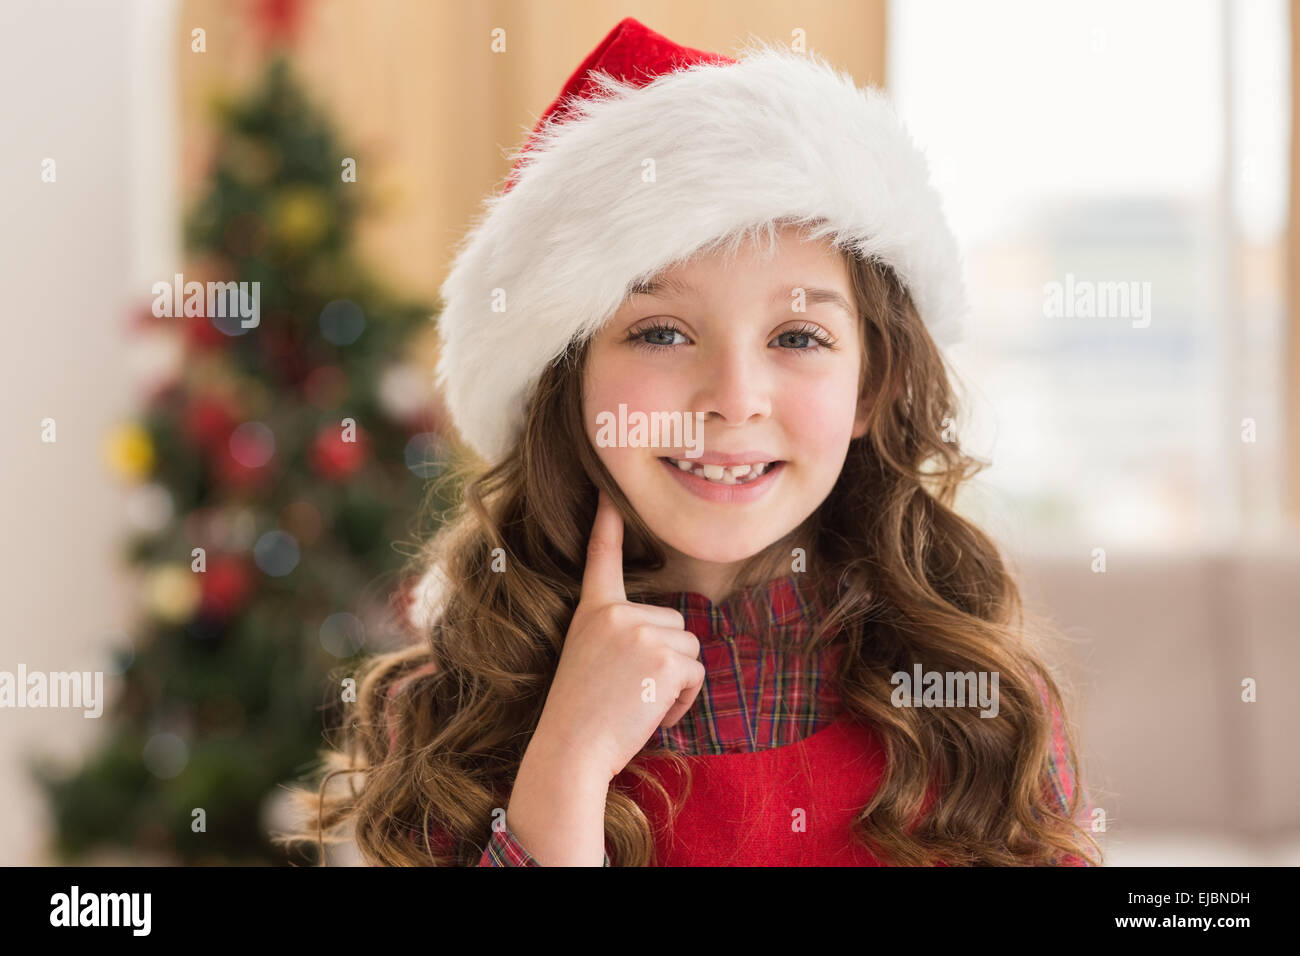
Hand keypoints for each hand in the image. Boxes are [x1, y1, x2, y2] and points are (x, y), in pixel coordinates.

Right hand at [532, 490, 704, 783]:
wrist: (570, 750)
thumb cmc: (580, 716)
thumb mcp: (590, 660)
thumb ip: (623, 637)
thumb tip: (669, 641)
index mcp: (593, 610)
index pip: (602, 557)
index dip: (608, 521)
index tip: (609, 490)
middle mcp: (616, 612)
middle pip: (675, 622)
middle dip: (667, 660)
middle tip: (631, 692)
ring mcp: (640, 631)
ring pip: (689, 648)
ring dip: (677, 682)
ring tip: (639, 703)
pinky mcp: (664, 657)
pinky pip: (696, 672)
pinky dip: (684, 700)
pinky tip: (652, 713)